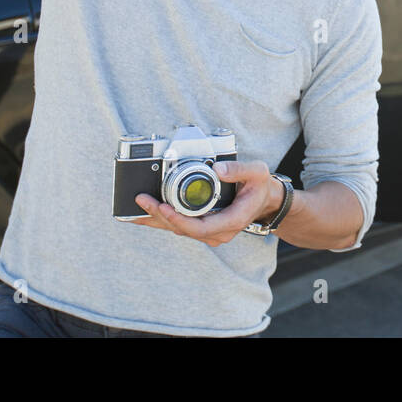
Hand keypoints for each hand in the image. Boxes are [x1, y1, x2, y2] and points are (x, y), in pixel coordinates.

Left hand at [133, 159, 282, 246]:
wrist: (265, 200)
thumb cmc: (260, 186)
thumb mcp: (257, 172)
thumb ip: (239, 169)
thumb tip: (217, 169)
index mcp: (232, 221)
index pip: (200, 228)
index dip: (179, 220)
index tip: (163, 207)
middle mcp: (219, 232)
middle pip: (184, 230)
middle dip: (160, 216)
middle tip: (143, 201)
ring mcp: (211, 232)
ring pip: (179, 230)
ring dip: (158, 219)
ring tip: (137, 208)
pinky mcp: (203, 228)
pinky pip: (180, 226)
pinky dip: (163, 219)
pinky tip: (146, 213)